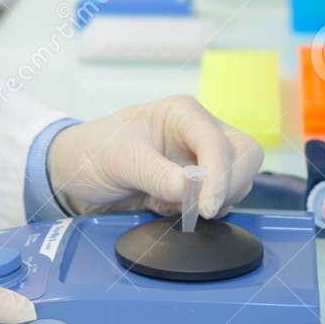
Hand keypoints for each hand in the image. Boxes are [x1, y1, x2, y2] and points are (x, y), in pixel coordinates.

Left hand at [45, 95, 262, 218]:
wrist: (79, 172)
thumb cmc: (95, 151)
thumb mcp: (120, 159)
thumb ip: (157, 174)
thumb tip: (192, 190)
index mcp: (182, 113)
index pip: (218, 141)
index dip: (220, 175)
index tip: (206, 207)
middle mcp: (198, 132)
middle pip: (245, 156)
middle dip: (227, 186)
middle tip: (199, 210)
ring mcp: (202, 157)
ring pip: (238, 180)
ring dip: (209, 201)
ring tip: (164, 201)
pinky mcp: (200, 182)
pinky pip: (220, 199)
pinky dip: (198, 211)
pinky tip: (165, 205)